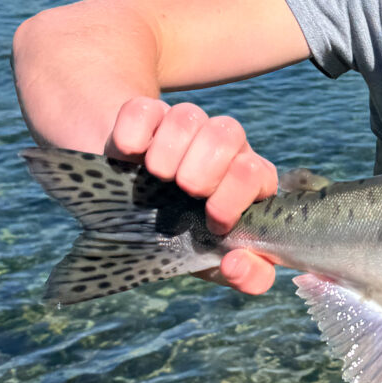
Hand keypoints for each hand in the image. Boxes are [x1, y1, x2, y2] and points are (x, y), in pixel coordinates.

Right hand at [109, 97, 278, 293]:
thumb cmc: (181, 233)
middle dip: (203, 171)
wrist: (123, 200)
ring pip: (190, 114)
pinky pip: (144, 108)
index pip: (259, 172)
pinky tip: (129, 154)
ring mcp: (184, 124)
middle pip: (229, 132)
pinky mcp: (145, 112)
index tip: (213, 223)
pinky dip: (135, 134)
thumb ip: (245, 274)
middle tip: (182, 190)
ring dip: (169, 151)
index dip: (235, 198)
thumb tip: (239, 265)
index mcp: (248, 179)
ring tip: (155, 174)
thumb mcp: (213, 260)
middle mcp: (222, 145)